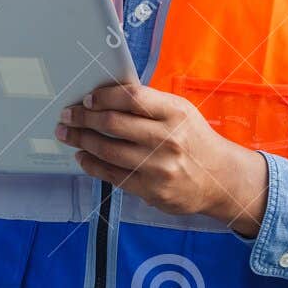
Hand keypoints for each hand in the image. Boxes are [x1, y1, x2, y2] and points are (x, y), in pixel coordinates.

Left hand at [56, 82, 268, 235]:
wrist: (220, 179)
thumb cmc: (194, 139)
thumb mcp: (180, 112)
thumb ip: (148, 104)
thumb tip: (105, 96)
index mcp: (175, 112)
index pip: (132, 97)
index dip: (104, 96)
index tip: (87, 98)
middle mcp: (168, 139)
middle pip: (114, 123)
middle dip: (84, 118)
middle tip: (67, 116)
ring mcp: (159, 167)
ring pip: (108, 150)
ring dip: (82, 140)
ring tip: (68, 135)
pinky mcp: (152, 190)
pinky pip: (113, 175)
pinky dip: (92, 164)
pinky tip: (83, 157)